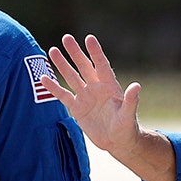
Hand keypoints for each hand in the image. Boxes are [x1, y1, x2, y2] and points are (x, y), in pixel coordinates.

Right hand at [42, 34, 141, 153]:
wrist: (116, 142)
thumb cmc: (126, 127)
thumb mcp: (129, 114)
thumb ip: (131, 100)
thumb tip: (136, 86)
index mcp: (109, 85)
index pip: (101, 65)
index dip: (95, 52)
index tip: (89, 38)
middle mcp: (96, 87)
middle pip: (84, 66)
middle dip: (75, 52)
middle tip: (66, 38)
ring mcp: (85, 96)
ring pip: (71, 77)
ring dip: (62, 65)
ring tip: (53, 50)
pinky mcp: (77, 108)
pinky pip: (63, 95)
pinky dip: (54, 87)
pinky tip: (44, 78)